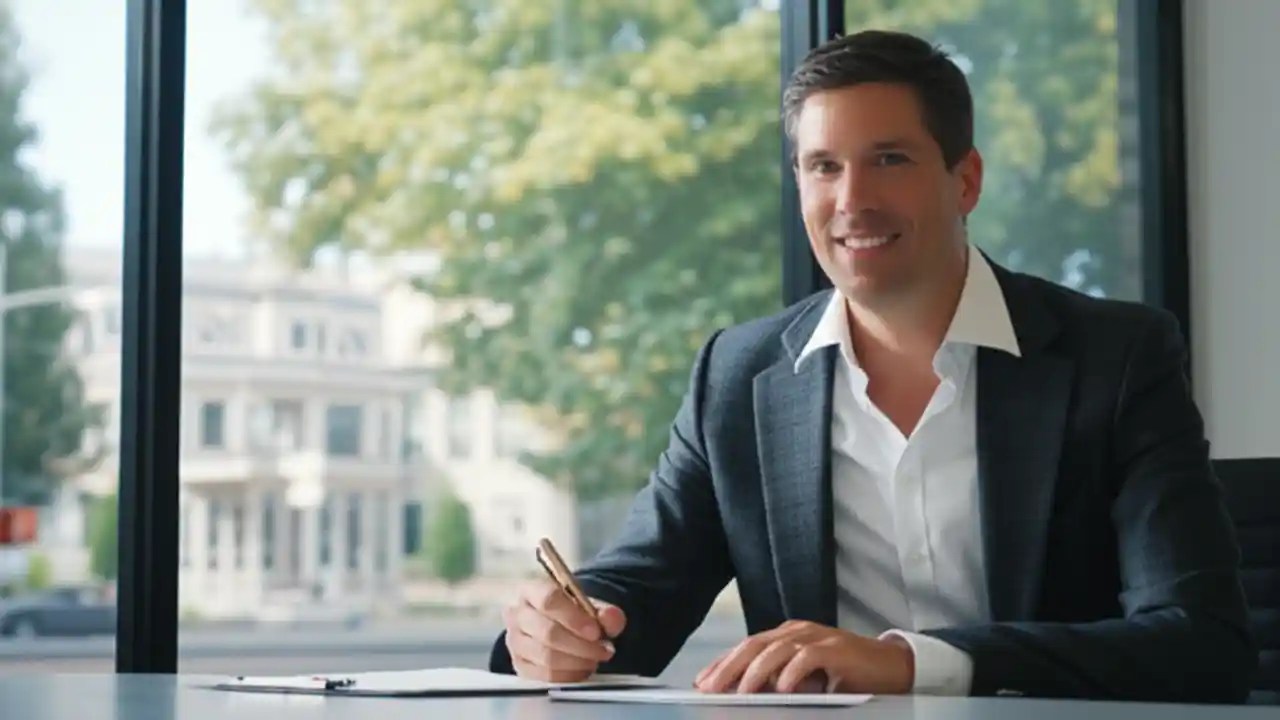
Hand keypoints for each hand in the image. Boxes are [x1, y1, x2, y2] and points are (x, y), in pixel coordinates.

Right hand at [502, 580, 626, 681]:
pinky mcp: (520, 665)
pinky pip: (545, 676)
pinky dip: (569, 675)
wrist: (556, 625)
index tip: (595, 632)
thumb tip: (610, 618)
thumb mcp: (591, 605)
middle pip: (548, 633)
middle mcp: (517, 614)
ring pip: (547, 657)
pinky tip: (583, 669)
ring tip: (595, 659)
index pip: (548, 600)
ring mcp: (515, 641)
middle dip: (582, 645)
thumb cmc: (571, 612)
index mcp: (531, 590)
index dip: (574, 618)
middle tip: (604, 650)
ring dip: (578, 662)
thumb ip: (605, 611)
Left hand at [693, 620, 914, 694]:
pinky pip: (808, 657)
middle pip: (755, 645)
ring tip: (742, 692)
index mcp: (786, 636)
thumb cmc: (844, 675)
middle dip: (730, 667)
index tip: (702, 682)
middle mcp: (797, 631)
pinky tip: (782, 688)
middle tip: (711, 688)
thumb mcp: (804, 679)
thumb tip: (744, 694)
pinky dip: (793, 672)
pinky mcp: (836, 648)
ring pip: (777, 650)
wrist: (890, 667)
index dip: (723, 663)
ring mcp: (817, 637)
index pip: (747, 647)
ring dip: (757, 672)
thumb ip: (777, 680)